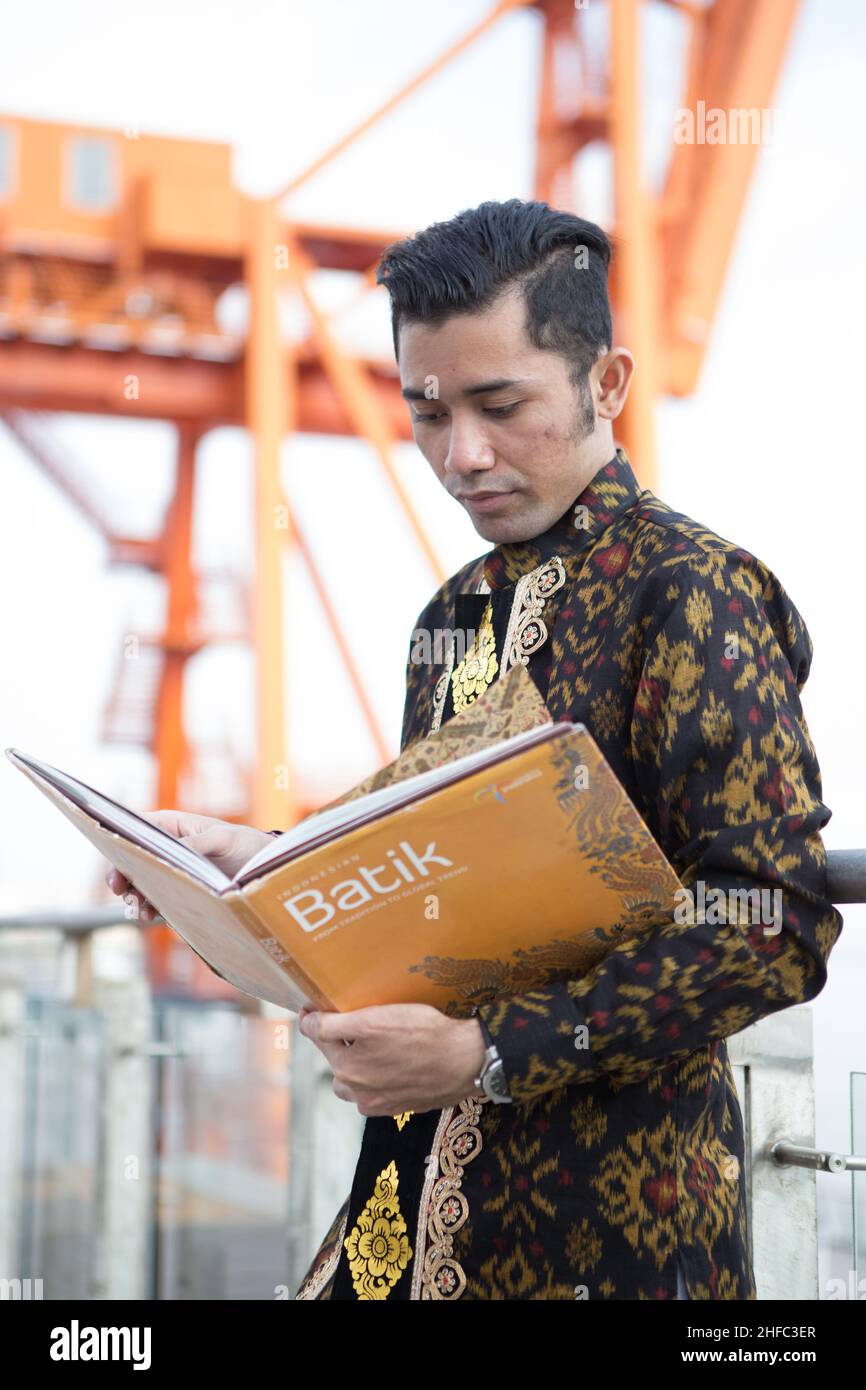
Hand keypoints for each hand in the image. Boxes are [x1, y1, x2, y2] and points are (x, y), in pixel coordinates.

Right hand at [103, 810, 276, 920]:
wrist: (266, 868)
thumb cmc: (247, 843)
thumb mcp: (224, 838)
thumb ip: (197, 843)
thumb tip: (171, 854)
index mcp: (172, 825)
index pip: (135, 828)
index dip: (119, 842)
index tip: (115, 861)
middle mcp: (167, 848)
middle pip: (132, 859)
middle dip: (123, 875)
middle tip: (123, 891)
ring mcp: (171, 870)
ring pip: (140, 882)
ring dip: (134, 895)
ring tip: (140, 909)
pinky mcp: (179, 892)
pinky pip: (156, 899)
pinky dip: (149, 907)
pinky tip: (149, 915)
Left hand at [297, 1002, 487, 1115]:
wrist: (464, 1061)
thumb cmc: (421, 1036)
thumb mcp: (372, 1021)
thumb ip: (332, 1026)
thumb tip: (305, 1023)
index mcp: (346, 1071)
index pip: (319, 1037)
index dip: (319, 1017)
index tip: (320, 1005)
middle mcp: (358, 1093)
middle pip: (338, 1060)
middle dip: (342, 1042)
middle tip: (361, 1021)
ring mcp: (380, 1103)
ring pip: (357, 1079)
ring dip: (361, 1062)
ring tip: (379, 1043)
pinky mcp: (400, 1106)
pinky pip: (379, 1089)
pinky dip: (381, 1075)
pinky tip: (397, 1059)